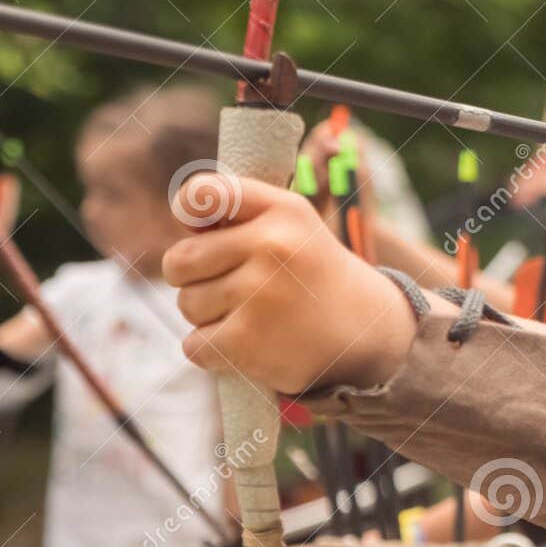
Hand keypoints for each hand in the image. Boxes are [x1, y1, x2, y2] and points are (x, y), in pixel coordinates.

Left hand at [162, 174, 415, 395]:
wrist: (367, 334)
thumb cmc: (313, 276)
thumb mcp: (293, 227)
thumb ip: (239, 215)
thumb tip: (185, 222)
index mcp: (283, 210)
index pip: (201, 195)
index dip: (186, 212)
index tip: (200, 230)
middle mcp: (273, 246)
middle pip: (178, 261)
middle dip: (193, 278)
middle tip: (232, 287)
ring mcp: (261, 295)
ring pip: (186, 304)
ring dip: (207, 317)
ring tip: (252, 317)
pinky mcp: (249, 342)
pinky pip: (194, 345)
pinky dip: (212, 351)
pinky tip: (249, 345)